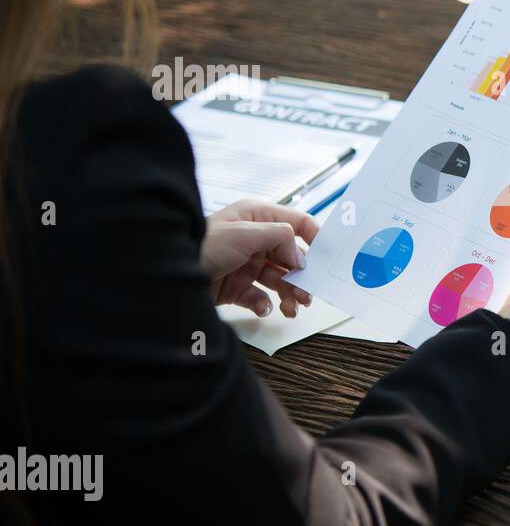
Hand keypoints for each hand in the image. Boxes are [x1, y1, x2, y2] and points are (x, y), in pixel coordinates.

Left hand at [200, 200, 319, 317]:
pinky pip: (260, 296)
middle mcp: (254, 239)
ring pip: (279, 279)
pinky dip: (266, 304)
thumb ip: (279, 238)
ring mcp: (245, 264)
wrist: (164, 276)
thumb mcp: (244, 233)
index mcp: (256, 217)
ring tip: (293, 307)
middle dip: (301, 276)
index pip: (296, 223)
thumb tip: (299, 254)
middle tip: (308, 293)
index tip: (328, 257)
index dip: (315, 237)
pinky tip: (264, 308)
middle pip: (290, 257)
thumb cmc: (201, 245)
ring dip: (289, 293)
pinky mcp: (235, 287)